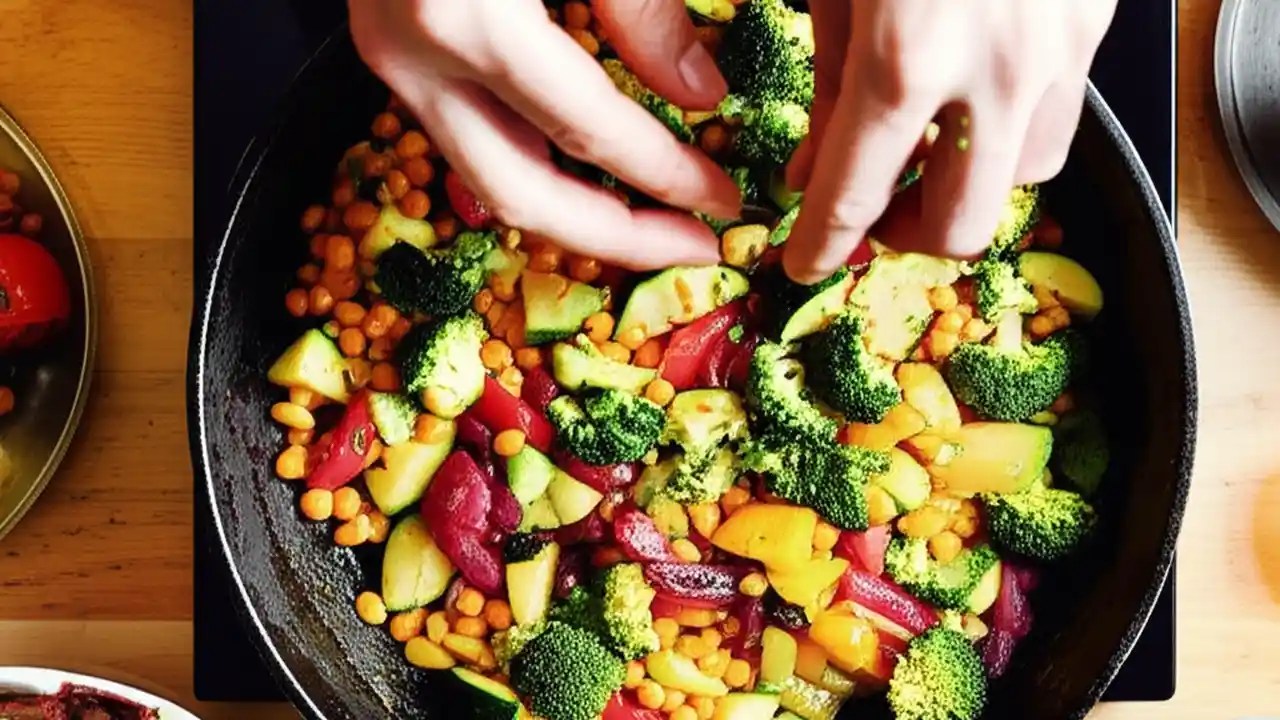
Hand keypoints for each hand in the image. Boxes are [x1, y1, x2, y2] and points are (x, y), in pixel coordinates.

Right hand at [349, 0, 741, 269]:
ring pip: (488, 180)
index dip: (667, 179)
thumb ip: (643, 7)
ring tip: (651, 223)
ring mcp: (389, 58)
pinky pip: (470, 138)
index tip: (727, 206)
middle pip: (523, 195)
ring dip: (575, 213)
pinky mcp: (391, 51)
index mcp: (466, 15)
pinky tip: (592, 170)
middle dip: (618, 238)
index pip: (589, 130)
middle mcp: (413, 54)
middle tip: (693, 252)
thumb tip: (700, 96)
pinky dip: (537, 164)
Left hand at [782, 0, 1117, 282]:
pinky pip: (1060, 110)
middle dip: (907, 233)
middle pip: (961, 225)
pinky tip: (979, 89)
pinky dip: (1013, 122)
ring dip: (971, 180)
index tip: (806, 263)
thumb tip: (811, 173)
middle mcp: (997, 71)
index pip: (854, 197)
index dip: (821, 244)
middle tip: (876, 208)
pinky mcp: (1096, 21)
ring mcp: (1059, 49)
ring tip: (932, 143)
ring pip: (1026, 177)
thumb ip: (827, 84)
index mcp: (905, 59)